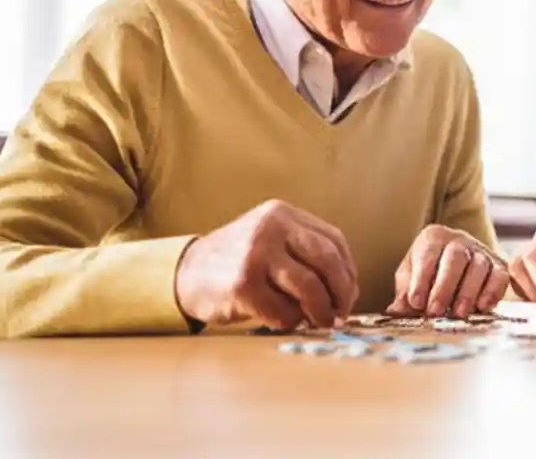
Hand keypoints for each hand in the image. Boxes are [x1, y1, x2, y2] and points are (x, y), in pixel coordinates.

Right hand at [174, 199, 358, 330]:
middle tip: (341, 313)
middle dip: (342, 291)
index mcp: (282, 214)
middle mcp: (270, 227)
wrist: (186, 273)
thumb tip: (347, 290)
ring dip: (321, 311)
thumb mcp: (271, 241)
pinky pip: (283, 310)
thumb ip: (305, 254)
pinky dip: (291, 321)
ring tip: (320, 321)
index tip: (350, 293)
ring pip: (309, 287)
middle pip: (327, 260)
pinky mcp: (243, 284)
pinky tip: (285, 321)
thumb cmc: (237, 262)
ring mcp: (255, 254)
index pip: (333, 240)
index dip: (348, 271)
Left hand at [385, 226, 507, 318]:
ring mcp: (481, 252)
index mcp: (434, 237)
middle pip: (455, 259)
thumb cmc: (427, 274)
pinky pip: (500, 276)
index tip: (415, 302)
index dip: (422, 278)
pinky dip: (493, 291)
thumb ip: (404, 293)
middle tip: (435, 311)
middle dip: (445, 287)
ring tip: (458, 314)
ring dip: (468, 292)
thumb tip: (397, 310)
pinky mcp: (499, 266)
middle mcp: (459, 240)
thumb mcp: (410, 279)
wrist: (453, 270)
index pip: (428, 254)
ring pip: (478, 267)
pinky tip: (483, 307)